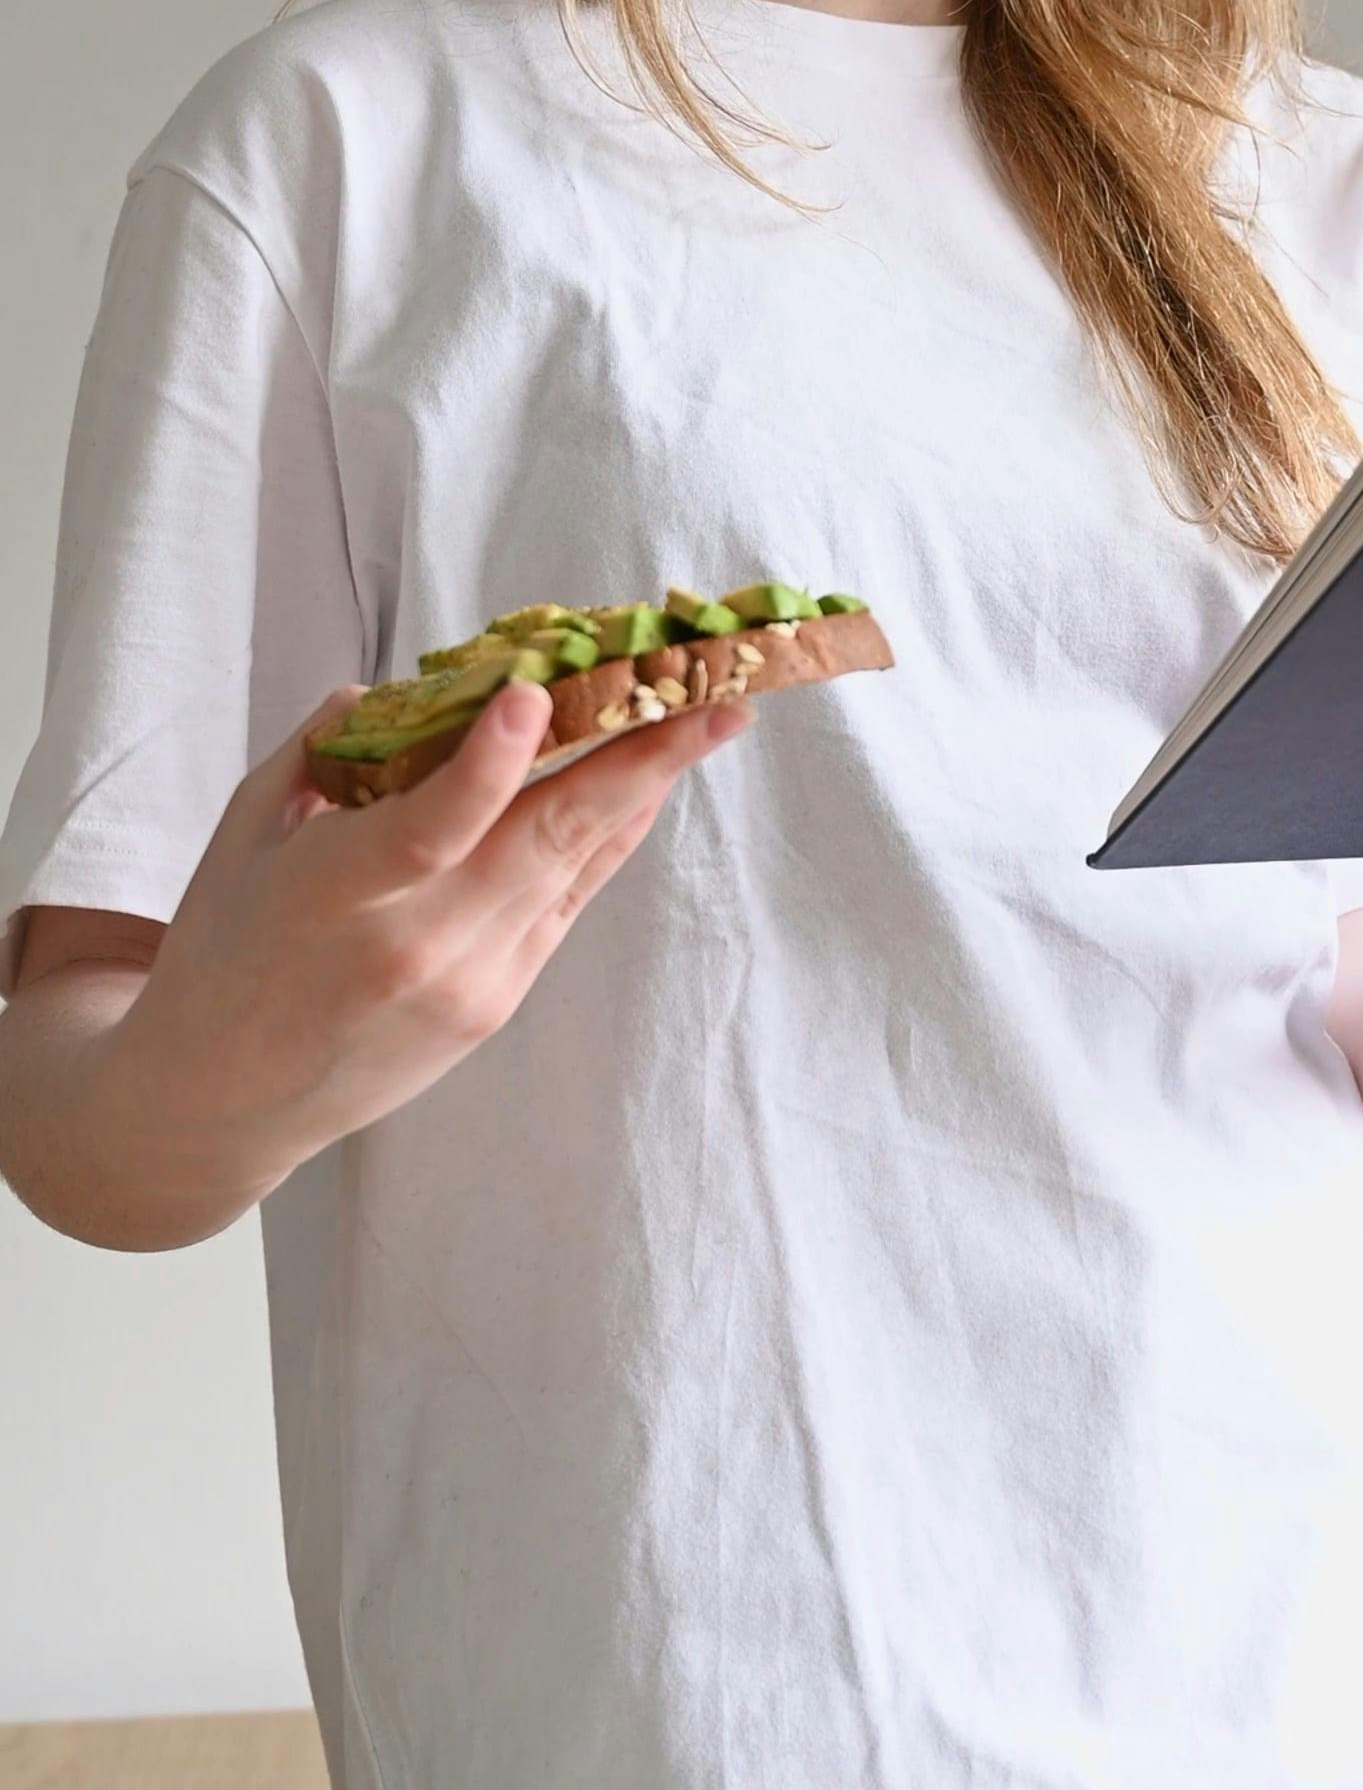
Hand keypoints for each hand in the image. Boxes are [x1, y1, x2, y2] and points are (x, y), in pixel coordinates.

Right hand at [127, 675, 757, 1197]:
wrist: (219, 1101)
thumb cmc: (224, 946)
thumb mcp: (246, 830)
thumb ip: (324, 750)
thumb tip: (401, 688)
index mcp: (330, 897)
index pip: (425, 829)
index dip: (485, 763)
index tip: (533, 694)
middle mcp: (413, 944)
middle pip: (542, 842)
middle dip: (640, 761)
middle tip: (716, 694)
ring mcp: (468, 981)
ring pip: (574, 866)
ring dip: (646, 788)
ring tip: (711, 717)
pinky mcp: (497, 1003)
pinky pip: (566, 901)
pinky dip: (606, 837)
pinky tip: (644, 784)